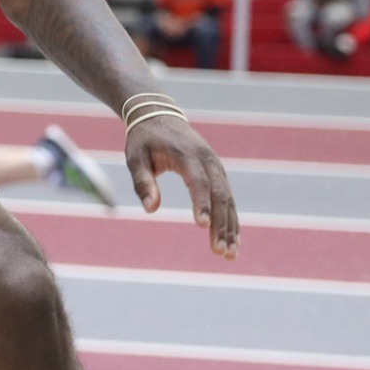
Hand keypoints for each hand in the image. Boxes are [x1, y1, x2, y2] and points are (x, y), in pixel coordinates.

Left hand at [126, 117, 237, 258]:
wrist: (159, 114)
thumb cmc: (144, 140)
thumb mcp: (135, 157)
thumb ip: (143, 182)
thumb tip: (150, 209)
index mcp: (187, 155)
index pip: (199, 182)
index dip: (201, 204)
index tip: (202, 226)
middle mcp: (208, 160)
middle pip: (220, 195)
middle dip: (221, 224)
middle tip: (220, 251)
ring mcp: (216, 166)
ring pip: (228, 199)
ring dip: (230, 227)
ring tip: (229, 254)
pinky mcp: (218, 172)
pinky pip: (228, 198)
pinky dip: (231, 219)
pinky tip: (234, 241)